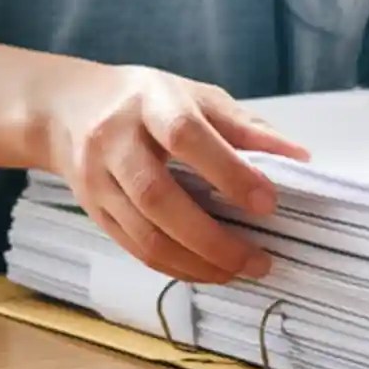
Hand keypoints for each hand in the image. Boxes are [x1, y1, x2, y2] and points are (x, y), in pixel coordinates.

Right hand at [37, 63, 309, 283]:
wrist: (68, 108)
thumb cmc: (149, 101)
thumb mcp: (198, 97)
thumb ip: (246, 127)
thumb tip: (300, 157)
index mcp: (149, 102)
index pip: (186, 137)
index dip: (228, 171)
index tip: (268, 202)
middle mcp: (115, 141)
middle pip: (158, 197)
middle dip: (212, 237)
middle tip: (259, 259)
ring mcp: (98, 180)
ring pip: (144, 233)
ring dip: (196, 262)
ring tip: (240, 271)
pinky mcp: (93, 210)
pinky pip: (135, 248)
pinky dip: (176, 267)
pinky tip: (209, 272)